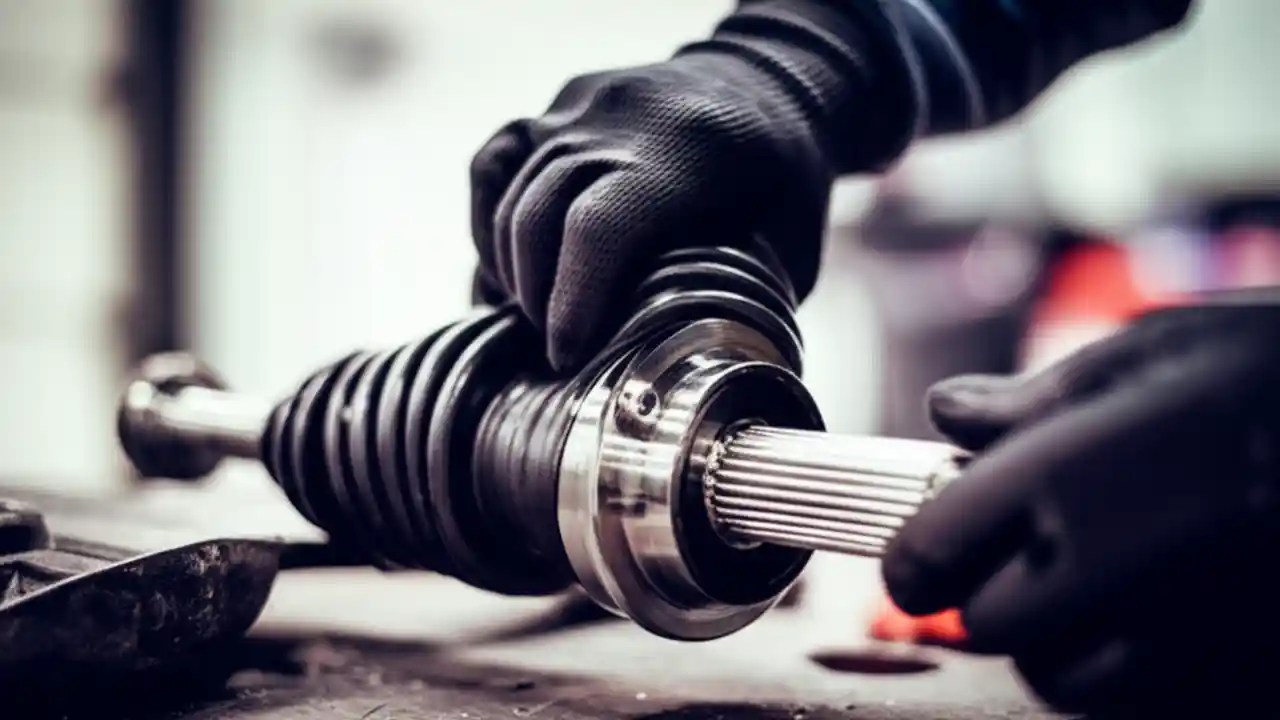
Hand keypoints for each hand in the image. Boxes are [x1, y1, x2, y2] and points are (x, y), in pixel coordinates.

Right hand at [470, 55, 831, 369]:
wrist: (768, 78)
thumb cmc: (785, 176)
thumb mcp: (790, 244)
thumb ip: (744, 305)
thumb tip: (703, 384)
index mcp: (688, 152)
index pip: (599, 229)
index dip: (571, 302)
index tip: (565, 357)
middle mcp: (620, 119)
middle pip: (539, 214)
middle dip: (536, 297)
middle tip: (555, 351)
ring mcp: (581, 106)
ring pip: (508, 193)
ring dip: (510, 267)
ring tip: (533, 317)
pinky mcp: (556, 107)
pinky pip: (493, 165)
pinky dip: (488, 222)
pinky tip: (506, 268)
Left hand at [882, 299, 1279, 711]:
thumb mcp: (1158, 355)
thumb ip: (1037, 399)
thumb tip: (951, 411)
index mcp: (1069, 484)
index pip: (925, 557)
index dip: (917, 553)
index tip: (931, 543)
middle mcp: (1114, 576)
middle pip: (988, 629)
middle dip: (997, 592)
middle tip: (1043, 546)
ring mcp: (1186, 641)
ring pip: (1067, 681)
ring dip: (1071, 638)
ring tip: (1125, 573)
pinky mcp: (1238, 681)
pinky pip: (1152, 701)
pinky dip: (1149, 666)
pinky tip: (1184, 602)